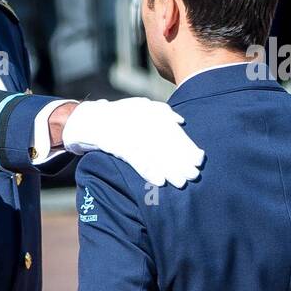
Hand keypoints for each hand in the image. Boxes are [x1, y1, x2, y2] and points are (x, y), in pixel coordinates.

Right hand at [54, 97, 203, 188]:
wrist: (91, 119)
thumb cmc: (120, 114)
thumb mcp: (140, 107)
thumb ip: (161, 112)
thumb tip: (180, 120)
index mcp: (149, 114)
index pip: (173, 132)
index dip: (187, 147)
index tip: (200, 159)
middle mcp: (141, 123)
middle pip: (166, 145)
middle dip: (181, 161)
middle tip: (194, 175)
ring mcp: (129, 135)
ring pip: (153, 155)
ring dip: (168, 170)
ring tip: (180, 183)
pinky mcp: (118, 145)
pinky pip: (136, 161)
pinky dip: (148, 171)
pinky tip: (159, 181)